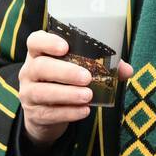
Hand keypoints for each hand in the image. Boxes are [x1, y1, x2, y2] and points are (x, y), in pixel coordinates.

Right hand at [18, 30, 132, 147]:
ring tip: (88, 96)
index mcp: (40, 53)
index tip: (65, 46)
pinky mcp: (33, 114)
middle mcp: (29, 71)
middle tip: (87, 77)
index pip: (35, 41)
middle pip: (40, 67)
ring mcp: (28, 93)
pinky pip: (49, 113)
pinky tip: (84, 111)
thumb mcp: (78, 69)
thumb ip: (102, 66)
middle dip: (65, 72)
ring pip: (42, 92)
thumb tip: (127, 70)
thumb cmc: (65, 81)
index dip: (48, 42)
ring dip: (67, 94)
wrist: (46, 113)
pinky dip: (68, 112)